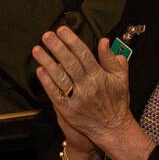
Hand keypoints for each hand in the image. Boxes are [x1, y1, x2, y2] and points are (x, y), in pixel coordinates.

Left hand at [33, 27, 134, 151]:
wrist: (113, 129)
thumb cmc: (116, 102)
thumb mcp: (121, 79)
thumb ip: (111, 59)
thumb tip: (104, 41)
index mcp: (99, 76)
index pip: (84, 55)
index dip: (72, 41)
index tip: (62, 30)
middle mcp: (87, 86)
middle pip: (70, 63)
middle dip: (57, 48)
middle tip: (46, 35)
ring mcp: (77, 98)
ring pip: (60, 77)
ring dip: (47, 62)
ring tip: (37, 49)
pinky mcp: (68, 109)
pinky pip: (55, 93)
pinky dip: (47, 82)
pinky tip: (40, 70)